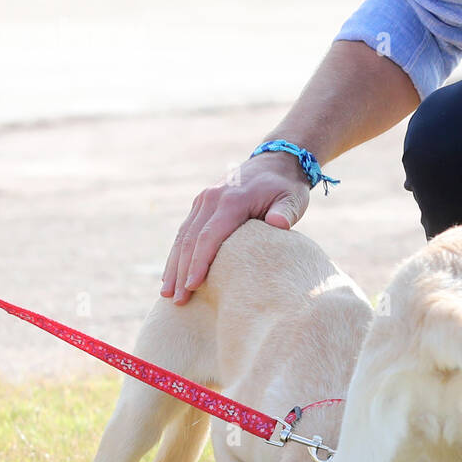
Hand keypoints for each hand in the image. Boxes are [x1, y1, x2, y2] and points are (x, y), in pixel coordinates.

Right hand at [161, 153, 311, 304]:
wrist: (277, 161)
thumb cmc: (287, 187)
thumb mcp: (293, 198)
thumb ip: (286, 212)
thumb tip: (278, 224)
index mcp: (232, 199)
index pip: (209, 236)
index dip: (200, 262)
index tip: (193, 286)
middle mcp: (211, 198)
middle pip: (190, 239)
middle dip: (181, 272)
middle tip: (178, 300)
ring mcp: (204, 200)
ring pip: (182, 236)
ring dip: (173, 265)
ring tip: (168, 294)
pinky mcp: (202, 204)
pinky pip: (185, 230)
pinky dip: (177, 253)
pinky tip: (172, 274)